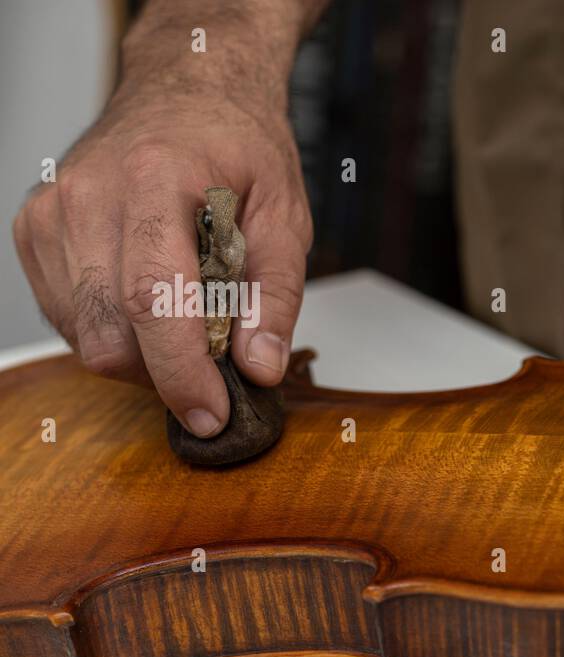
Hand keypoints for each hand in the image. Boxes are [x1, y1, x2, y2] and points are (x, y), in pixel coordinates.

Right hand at [11, 85, 311, 434]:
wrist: (188, 90)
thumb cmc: (238, 146)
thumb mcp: (285, 215)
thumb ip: (276, 294)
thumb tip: (259, 367)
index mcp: (157, 178)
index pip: (153, 300)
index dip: (181, 373)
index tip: (211, 415)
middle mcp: (90, 193)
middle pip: (111, 333)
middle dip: (167, 376)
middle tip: (217, 369)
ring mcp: (52, 211)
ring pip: (85, 336)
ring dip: (142, 358)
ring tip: (189, 324)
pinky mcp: (35, 229)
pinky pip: (67, 318)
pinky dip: (114, 333)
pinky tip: (152, 306)